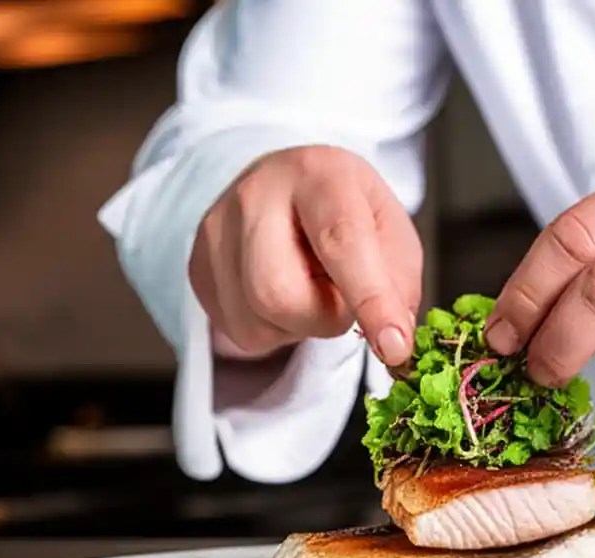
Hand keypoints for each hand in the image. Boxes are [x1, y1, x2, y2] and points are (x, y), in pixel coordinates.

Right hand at [190, 145, 420, 364]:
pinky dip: (275, 329)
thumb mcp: (391, 232)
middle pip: (279, 293)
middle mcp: (255, 194)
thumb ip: (397, 285)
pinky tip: (285, 290)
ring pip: (258, 322)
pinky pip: (240, 331)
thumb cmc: (345, 212)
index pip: (342, 241)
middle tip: (342, 296)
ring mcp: (215, 231)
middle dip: (326, 317)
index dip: (370, 299)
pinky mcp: (197, 268)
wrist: (286, 189)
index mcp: (318, 173)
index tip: (394, 346)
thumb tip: (392, 345)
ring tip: (309, 284)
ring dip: (301, 325)